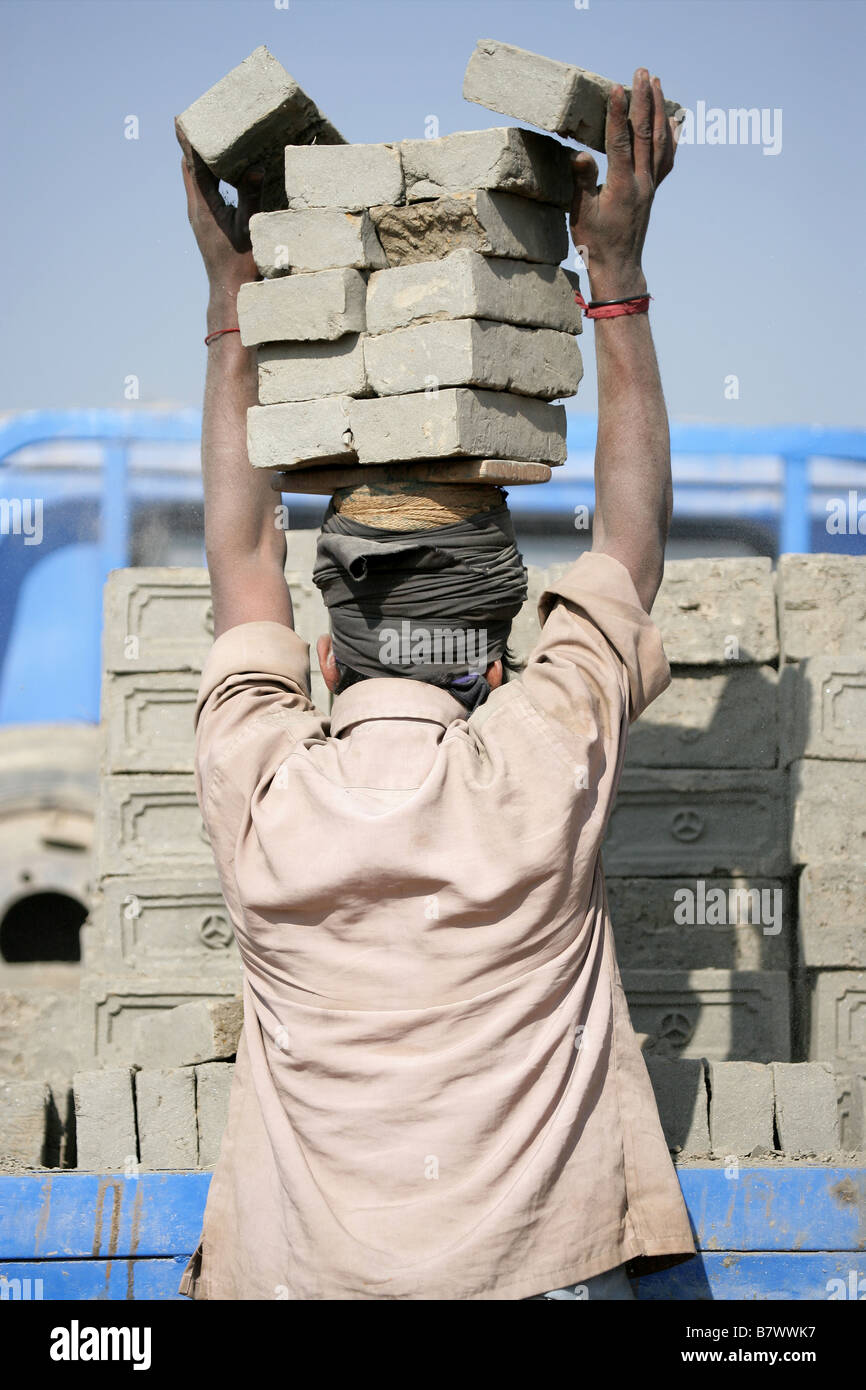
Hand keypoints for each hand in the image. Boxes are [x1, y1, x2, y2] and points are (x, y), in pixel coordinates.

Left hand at [175, 119, 262, 301]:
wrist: (230, 294)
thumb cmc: (241, 266)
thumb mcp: (250, 229)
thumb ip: (251, 197)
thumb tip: (255, 168)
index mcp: (204, 208)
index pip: (192, 166)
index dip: (188, 141)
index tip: (181, 118)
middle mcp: (197, 210)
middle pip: (190, 167)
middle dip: (192, 142)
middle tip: (198, 118)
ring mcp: (199, 217)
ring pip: (194, 179)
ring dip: (199, 157)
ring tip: (208, 136)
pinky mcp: (206, 224)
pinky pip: (203, 190)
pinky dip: (208, 173)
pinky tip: (220, 168)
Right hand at [569, 69, 680, 300]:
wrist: (619, 268)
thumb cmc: (596, 244)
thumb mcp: (581, 215)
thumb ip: (582, 183)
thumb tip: (580, 155)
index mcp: (622, 186)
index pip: (620, 141)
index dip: (618, 113)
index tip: (616, 87)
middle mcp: (642, 182)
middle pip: (645, 133)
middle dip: (644, 100)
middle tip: (642, 72)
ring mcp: (650, 185)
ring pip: (659, 141)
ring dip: (658, 110)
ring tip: (657, 84)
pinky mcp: (653, 191)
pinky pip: (667, 158)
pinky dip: (671, 136)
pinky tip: (672, 122)